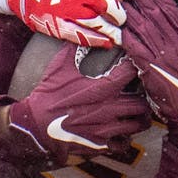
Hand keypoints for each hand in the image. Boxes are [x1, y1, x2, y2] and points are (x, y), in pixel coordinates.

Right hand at [6, 41, 148, 163]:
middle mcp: (109, 109)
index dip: (136, 67)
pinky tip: (121, 132)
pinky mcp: (100, 144)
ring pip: (138, 124)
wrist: (34, 126)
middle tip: (140, 95)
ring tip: (136, 114)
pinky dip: (126, 138)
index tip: (134, 66)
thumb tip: (83, 34)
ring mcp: (106, 129)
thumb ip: (74, 50)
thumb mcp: (58, 68)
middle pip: (142, 103)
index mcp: (102, 88)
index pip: (132, 73)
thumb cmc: (47, 96)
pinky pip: (124, 144)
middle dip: (143, 98)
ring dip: (140, 118)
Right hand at [7, 0, 129, 48]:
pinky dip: (98, 41)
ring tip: (118, 36)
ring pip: (100, 24)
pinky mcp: (59, 25)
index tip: (126, 2)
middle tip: (121, 21)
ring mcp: (69, 10)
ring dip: (113, 32)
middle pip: (111, 8)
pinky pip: (83, 36)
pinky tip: (106, 43)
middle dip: (120, 16)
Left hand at [120, 0, 177, 152]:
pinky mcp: (151, 67)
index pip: (172, 9)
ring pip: (143, 27)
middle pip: (155, 13)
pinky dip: (125, 35)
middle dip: (139, 0)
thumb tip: (170, 23)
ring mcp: (165, 54)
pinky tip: (117, 28)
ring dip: (129, 14)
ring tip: (118, 4)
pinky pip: (135, 46)